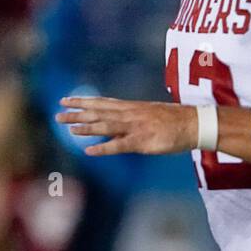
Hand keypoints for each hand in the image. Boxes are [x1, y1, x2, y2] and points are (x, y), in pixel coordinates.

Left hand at [57, 96, 197, 155]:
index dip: (83, 101)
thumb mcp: (150, 114)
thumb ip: (134, 116)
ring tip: (68, 128)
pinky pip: (119, 145)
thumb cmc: (175, 120)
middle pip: (98, 112)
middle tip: (58, 113)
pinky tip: (89, 150)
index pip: (102, 102)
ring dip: (86, 127)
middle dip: (77, 113)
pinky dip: (103, 147)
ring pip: (105, 126)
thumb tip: (121, 121)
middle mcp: (129, 114)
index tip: (66, 100)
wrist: (193, 123)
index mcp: (131, 107)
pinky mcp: (142, 141)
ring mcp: (135, 127)